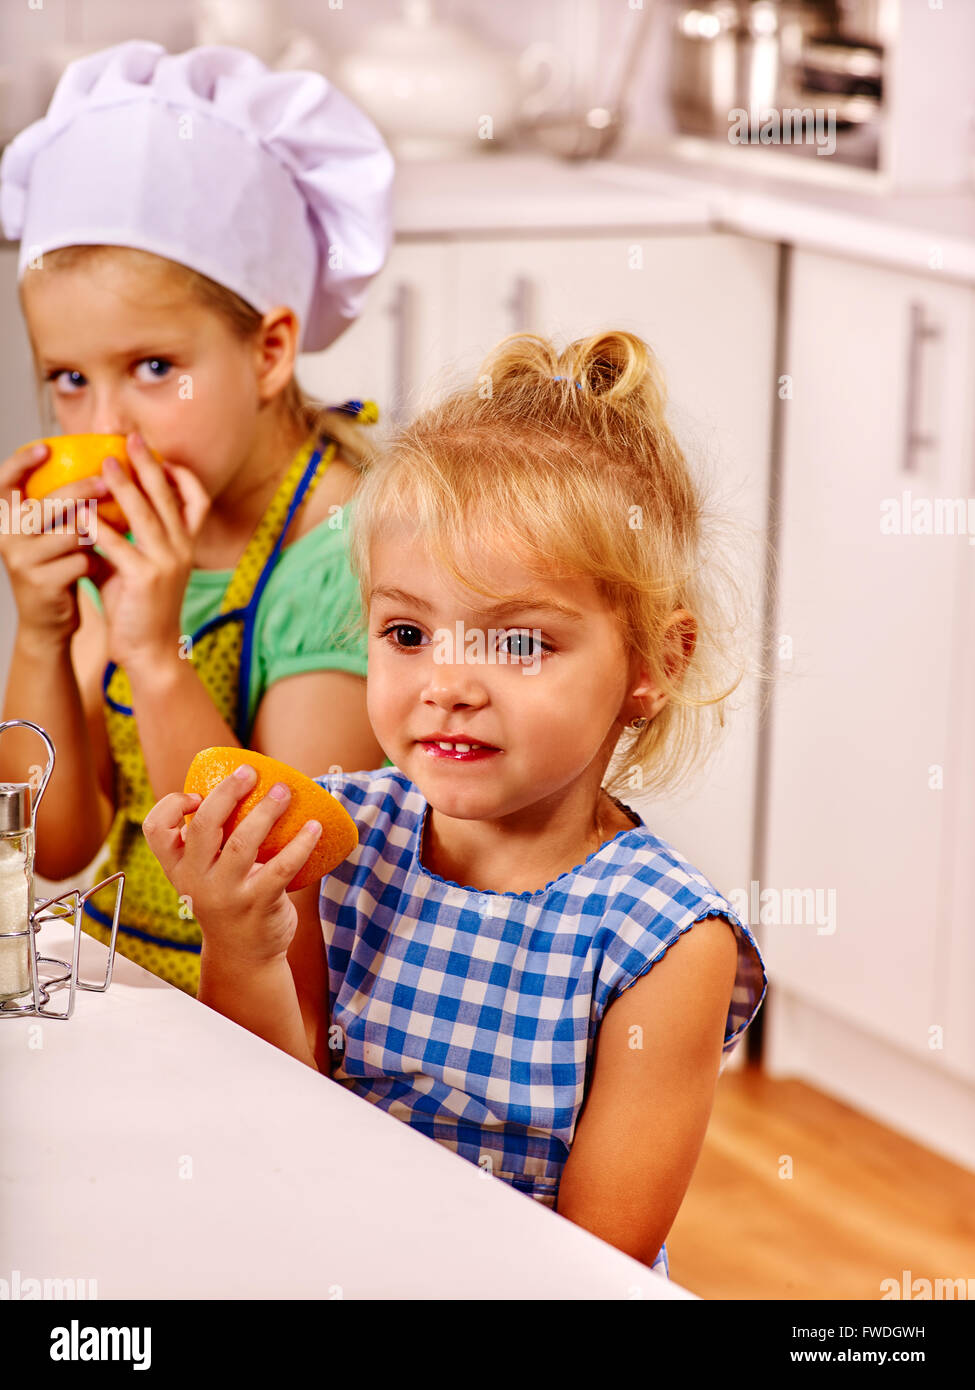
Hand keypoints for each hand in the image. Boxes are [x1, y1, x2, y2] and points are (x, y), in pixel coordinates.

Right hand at [0, 440, 102, 647]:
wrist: (48, 622)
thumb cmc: (55, 568)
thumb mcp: (47, 535)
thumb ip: (57, 508)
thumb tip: (95, 468)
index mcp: (5, 520)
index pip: (4, 482)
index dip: (21, 463)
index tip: (47, 447)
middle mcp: (6, 537)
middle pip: (48, 504)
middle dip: (81, 491)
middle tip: (106, 482)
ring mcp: (21, 561)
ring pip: (71, 533)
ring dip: (96, 534)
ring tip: (112, 536)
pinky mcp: (42, 583)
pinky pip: (82, 559)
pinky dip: (97, 561)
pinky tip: (101, 567)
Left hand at [84, 431, 209, 667]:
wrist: (152, 652)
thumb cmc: (142, 610)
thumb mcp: (142, 567)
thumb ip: (128, 539)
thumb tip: (101, 512)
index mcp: (186, 546)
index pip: (197, 501)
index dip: (182, 475)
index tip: (162, 455)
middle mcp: (182, 550)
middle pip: (169, 497)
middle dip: (149, 465)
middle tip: (131, 440)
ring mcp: (166, 563)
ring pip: (145, 514)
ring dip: (124, 486)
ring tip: (105, 465)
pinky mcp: (144, 578)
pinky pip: (118, 544)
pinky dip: (98, 526)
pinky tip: (81, 513)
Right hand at [142, 763, 323, 965]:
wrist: (243, 956)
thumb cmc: (229, 900)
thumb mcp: (207, 874)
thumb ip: (212, 842)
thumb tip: (250, 786)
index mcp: (179, 867)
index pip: (155, 829)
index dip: (173, 805)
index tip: (198, 794)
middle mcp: (196, 879)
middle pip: (203, 826)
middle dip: (227, 792)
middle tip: (249, 772)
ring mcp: (226, 893)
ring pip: (243, 842)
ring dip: (267, 811)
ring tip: (284, 791)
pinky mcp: (258, 904)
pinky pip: (282, 866)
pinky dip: (300, 843)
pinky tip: (314, 827)